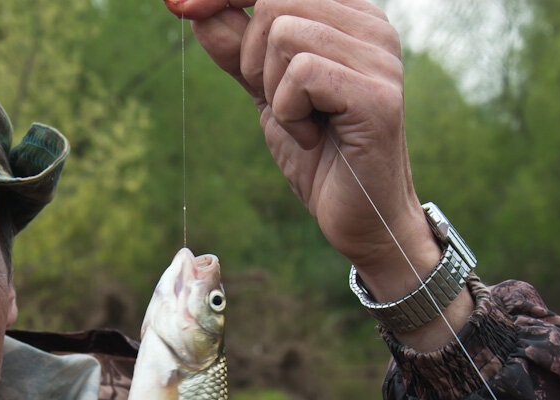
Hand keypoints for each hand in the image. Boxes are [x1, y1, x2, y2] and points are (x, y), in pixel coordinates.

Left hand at [167, 0, 443, 305]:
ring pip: (282, 34)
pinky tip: (313, 136)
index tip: (180, 5)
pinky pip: (300, 75)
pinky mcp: (376, 94)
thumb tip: (194, 6)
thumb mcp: (265, 92)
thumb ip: (236, 48)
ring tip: (302, 122)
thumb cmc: (319, 153)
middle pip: (274, 0)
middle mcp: (371, 26)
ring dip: (272, 89)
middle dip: (250, 55)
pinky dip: (289, 113)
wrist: (358, 217)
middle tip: (273, 100)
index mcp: (350, 15)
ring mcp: (379, 57)